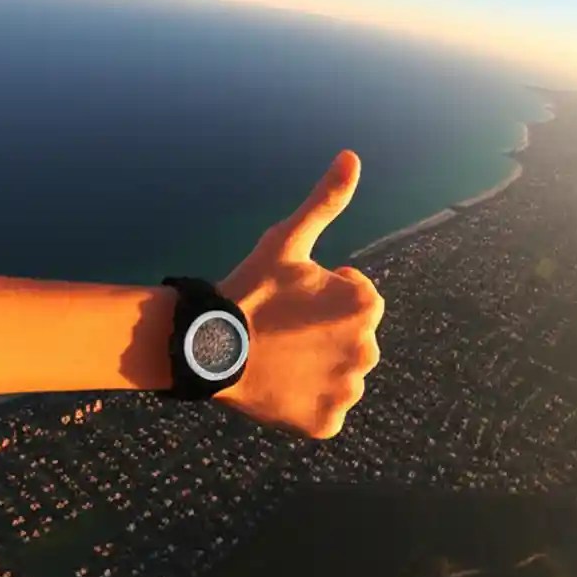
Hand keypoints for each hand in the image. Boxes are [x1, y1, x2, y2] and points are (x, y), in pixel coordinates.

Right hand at [216, 150, 384, 438]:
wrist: (208, 346)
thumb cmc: (249, 288)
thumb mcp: (287, 240)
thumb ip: (326, 200)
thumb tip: (352, 155)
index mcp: (366, 305)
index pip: (355, 301)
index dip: (319, 297)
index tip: (288, 300)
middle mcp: (368, 349)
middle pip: (350, 340)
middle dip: (322, 334)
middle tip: (280, 330)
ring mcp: (347, 389)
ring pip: (339, 376)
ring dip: (316, 368)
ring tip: (279, 357)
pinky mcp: (328, 422)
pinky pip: (325, 411)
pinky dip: (306, 404)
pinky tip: (280, 387)